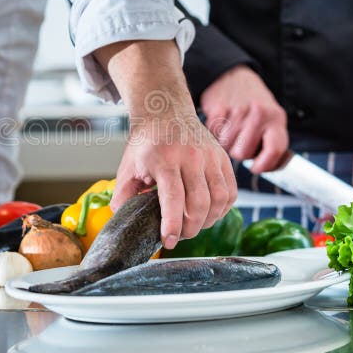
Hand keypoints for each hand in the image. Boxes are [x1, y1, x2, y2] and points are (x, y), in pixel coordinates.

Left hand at [93, 40, 236, 249]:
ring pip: (219, 200)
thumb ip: (122, 195)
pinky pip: (231, 192)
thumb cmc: (146, 143)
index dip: (172, 223)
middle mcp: (190, 156)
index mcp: (164, 158)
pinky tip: (209, 213)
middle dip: (190, 229)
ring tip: (193, 226)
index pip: (173, 197)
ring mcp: (210, 156)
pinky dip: (222, 209)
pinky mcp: (223, 158)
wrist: (165, 112)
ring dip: (208, 221)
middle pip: (199, 203)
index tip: (169, 241)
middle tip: (179, 236)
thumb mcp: (127, 166)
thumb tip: (121, 220)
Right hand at [200, 65, 287, 172]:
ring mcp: (237, 110)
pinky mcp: (218, 108)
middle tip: (241, 141)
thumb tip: (263, 168)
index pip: (274, 150)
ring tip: (231, 130)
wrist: (234, 76)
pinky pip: (213, 135)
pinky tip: (221, 123)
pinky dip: (215, 133)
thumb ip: (271, 142)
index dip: (263, 165)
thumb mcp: (272, 119)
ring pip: (226, 146)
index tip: (256, 167)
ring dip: (226, 142)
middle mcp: (259, 113)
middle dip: (239, 152)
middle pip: (243, 153)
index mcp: (276, 118)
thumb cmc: (255, 105)